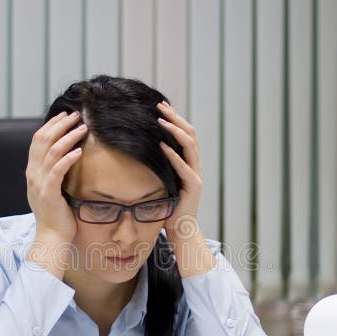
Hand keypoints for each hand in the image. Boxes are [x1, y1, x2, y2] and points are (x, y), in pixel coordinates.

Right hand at [25, 111, 87, 243]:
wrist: (51, 235)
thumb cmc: (56, 213)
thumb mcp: (50, 188)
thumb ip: (52, 172)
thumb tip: (64, 156)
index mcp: (32, 171)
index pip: (37, 140)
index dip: (50, 125)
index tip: (65, 115)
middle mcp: (33, 174)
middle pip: (43, 140)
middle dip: (60, 125)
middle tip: (76, 115)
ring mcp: (39, 183)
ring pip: (51, 152)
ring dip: (68, 137)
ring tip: (83, 128)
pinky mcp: (49, 193)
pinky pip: (58, 171)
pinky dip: (68, 158)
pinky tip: (79, 151)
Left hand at [157, 101, 202, 241]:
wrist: (180, 229)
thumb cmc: (167, 206)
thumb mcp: (161, 180)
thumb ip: (158, 166)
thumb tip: (140, 149)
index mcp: (189, 162)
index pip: (185, 134)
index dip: (175, 119)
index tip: (161, 106)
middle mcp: (195, 166)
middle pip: (190, 134)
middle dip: (176, 118)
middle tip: (161, 106)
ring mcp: (196, 175)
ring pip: (190, 146)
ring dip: (175, 131)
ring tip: (162, 121)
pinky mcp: (193, 187)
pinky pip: (184, 167)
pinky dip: (173, 155)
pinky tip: (162, 145)